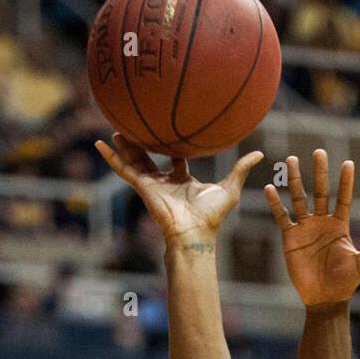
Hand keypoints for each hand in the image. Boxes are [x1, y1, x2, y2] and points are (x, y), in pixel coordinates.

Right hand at [94, 134, 261, 241]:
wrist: (195, 232)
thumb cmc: (212, 216)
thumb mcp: (229, 187)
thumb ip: (241, 170)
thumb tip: (259, 154)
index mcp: (183, 181)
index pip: (176, 160)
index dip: (175, 147)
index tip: (172, 132)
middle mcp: (166, 182)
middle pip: (152, 158)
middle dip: (144, 144)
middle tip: (138, 126)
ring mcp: (152, 184)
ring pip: (135, 160)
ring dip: (125, 146)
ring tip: (116, 128)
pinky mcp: (142, 187)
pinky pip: (123, 170)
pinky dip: (112, 158)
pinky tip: (100, 145)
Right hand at [265, 149, 359, 307]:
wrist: (324, 299)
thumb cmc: (346, 282)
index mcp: (340, 226)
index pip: (343, 198)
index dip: (346, 182)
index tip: (348, 163)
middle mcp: (322, 222)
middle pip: (320, 192)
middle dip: (319, 172)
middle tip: (318, 151)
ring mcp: (305, 228)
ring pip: (299, 198)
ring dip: (294, 180)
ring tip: (290, 159)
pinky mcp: (291, 238)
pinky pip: (282, 217)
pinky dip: (275, 204)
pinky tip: (269, 188)